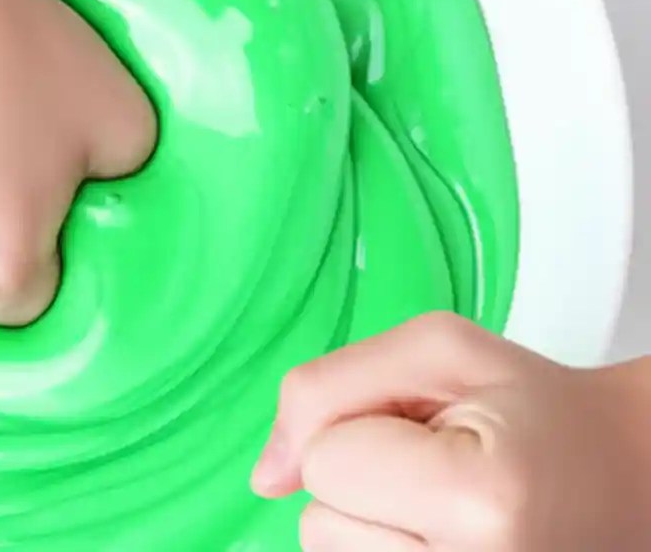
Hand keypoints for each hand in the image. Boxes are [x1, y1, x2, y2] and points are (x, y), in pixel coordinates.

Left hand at [252, 312, 650, 550]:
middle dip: (363, 478)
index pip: (325, 461)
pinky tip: (434, 532)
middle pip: (317, 518)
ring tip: (444, 499)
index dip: (363, 428)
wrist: (620, 476)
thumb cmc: (530, 409)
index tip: (436, 429)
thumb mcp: (435, 350)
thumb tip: (267, 474)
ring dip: (369, 518)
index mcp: (477, 499)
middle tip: (445, 464)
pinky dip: (377, 546)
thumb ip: (326, 390)